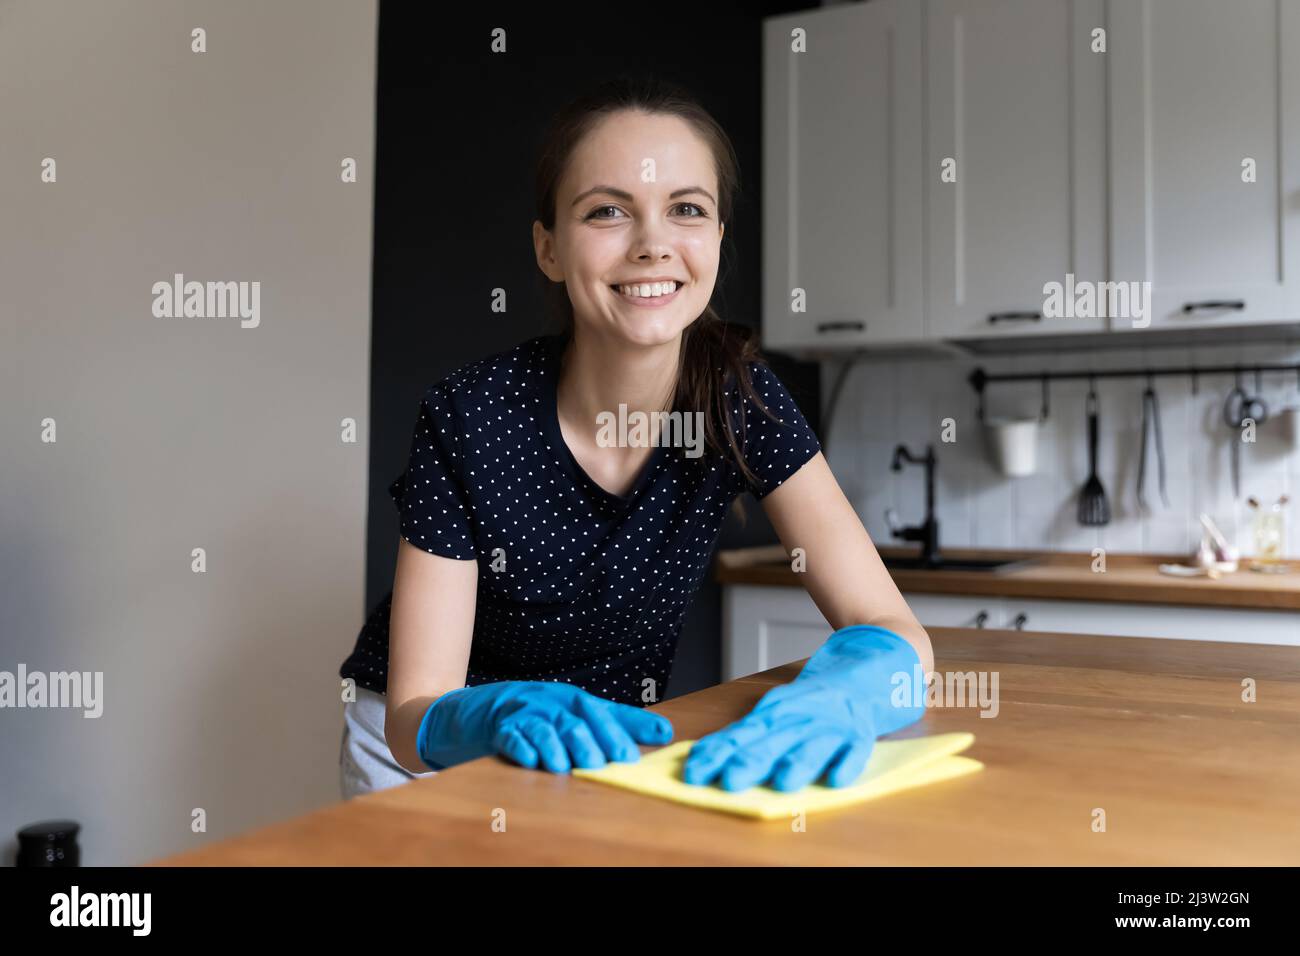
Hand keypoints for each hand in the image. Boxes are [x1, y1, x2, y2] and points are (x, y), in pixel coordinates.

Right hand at [416, 681, 673, 772]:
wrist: (483, 709)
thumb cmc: (542, 715)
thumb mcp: (580, 714)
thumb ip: (622, 723)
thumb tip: (666, 732)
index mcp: (574, 699)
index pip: (599, 712)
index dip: (615, 732)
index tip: (629, 756)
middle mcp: (551, 702)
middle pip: (573, 720)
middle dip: (588, 742)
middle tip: (600, 764)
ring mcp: (524, 713)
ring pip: (543, 728)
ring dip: (555, 747)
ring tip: (564, 767)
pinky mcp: (499, 728)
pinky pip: (511, 736)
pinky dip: (522, 749)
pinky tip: (531, 761)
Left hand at [682, 626, 924, 791]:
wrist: (874, 660)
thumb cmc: (820, 697)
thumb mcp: (782, 708)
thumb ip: (751, 733)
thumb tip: (707, 756)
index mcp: (776, 711)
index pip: (739, 734)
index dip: (716, 754)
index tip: (693, 772)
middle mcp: (801, 716)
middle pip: (772, 740)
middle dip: (749, 760)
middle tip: (729, 781)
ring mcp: (833, 723)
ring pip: (812, 745)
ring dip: (797, 763)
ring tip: (782, 782)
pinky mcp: (863, 730)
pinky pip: (856, 749)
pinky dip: (847, 763)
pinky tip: (837, 779)